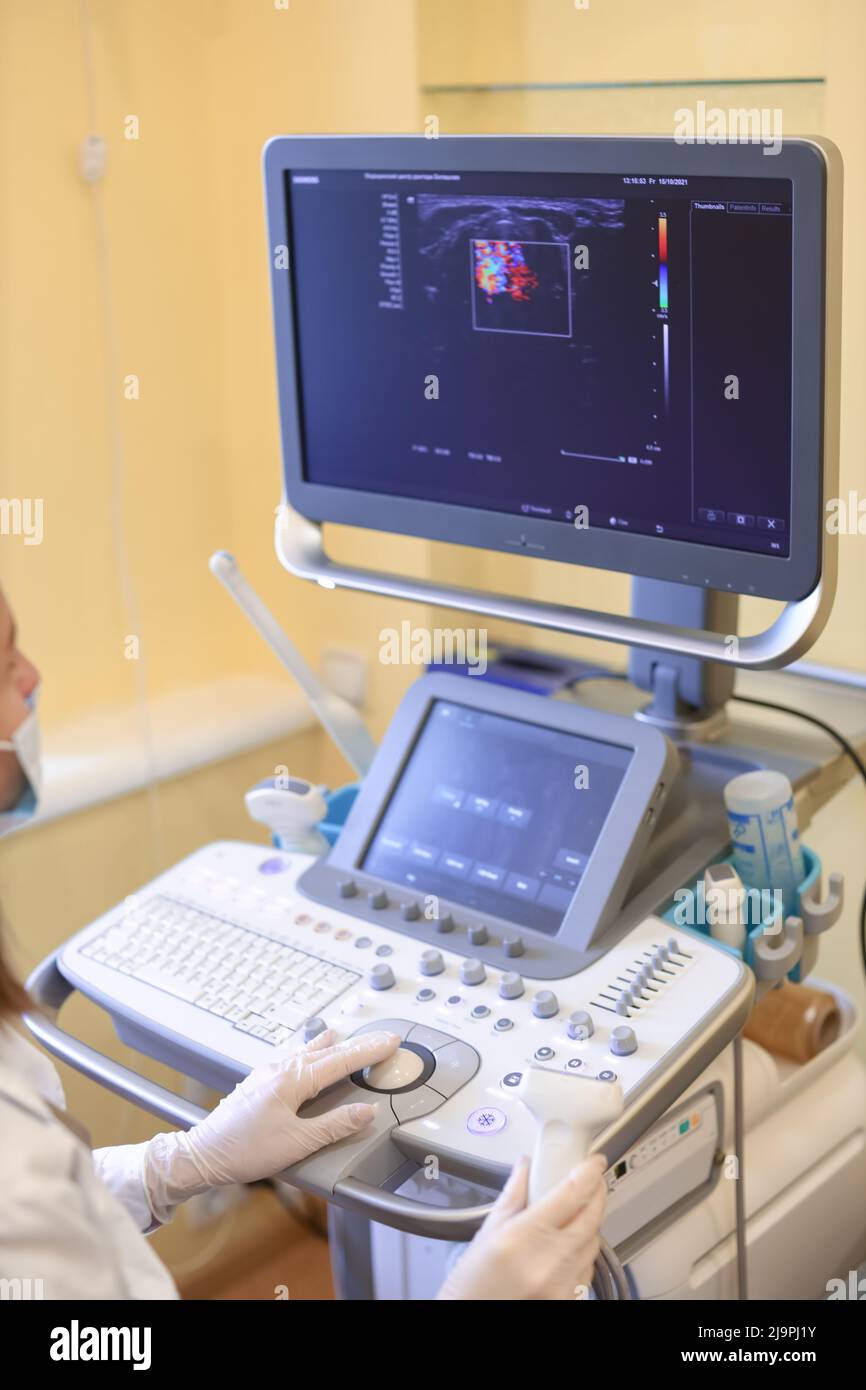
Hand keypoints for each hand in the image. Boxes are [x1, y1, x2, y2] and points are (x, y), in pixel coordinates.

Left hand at [142, 1028, 399, 1220]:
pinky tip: (307, 1053)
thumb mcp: (297, 1143)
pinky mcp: (260, 1081)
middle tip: (382, 1038)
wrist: (204, 1154)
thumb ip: (335, 1125)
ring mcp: (268, 1072)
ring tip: (346, 1035)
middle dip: (358, 1044)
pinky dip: (310, 1051)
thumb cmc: (245, 1150)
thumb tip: (366, 1111)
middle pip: (328, 1051)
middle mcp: (281, 1069)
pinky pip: (293, 1057)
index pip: (341, 1060)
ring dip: (332, 1045)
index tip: (391, 1041)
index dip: (369, 1051)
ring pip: (308, 1051)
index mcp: (293, 1080)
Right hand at [437, 1153, 607, 1300]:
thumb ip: (513, 1194)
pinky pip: (588, 1267)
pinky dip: (584, 1251)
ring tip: (576, 1213)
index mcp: (524, 1236)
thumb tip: (526, 1166)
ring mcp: (561, 1284)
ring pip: (593, 1243)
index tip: (595, 1162)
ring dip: (591, 1223)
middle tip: (592, 1181)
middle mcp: (548, 1261)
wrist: (472, 1314)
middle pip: (591, 1218)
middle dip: (597, 1195)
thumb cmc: (472, 1281)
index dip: (589, 1173)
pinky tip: (568, 1245)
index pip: (571, 1194)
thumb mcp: (488, 1231)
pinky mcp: (568, 1298)